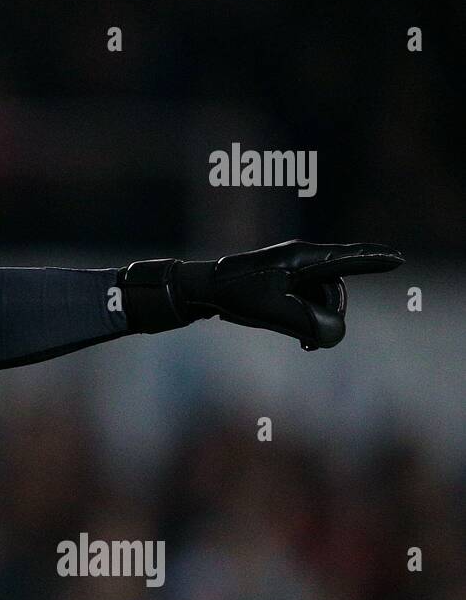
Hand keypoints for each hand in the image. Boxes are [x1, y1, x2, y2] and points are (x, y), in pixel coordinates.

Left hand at [118, 240, 404, 349]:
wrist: (202, 290)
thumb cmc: (235, 296)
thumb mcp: (276, 313)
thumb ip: (313, 325)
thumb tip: (333, 336)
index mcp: (302, 257)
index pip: (347, 258)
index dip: (374, 261)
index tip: (397, 258)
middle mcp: (300, 259)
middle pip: (335, 288)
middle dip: (329, 316)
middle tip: (311, 340)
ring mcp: (292, 271)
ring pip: (322, 299)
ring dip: (316, 322)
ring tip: (302, 342)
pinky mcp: (284, 283)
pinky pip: (308, 302)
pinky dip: (308, 321)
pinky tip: (303, 341)